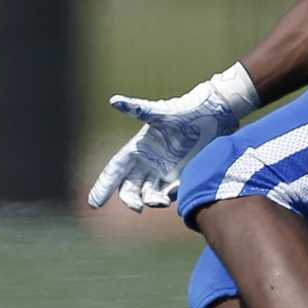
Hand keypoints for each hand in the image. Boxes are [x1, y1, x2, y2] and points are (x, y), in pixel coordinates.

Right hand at [86, 74, 250, 211]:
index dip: (103, 186)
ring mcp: (163, 171)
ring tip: (160, 200)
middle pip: (129, 187)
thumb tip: (115, 100)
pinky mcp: (181, 176)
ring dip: (151, 200)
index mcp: (136, 149)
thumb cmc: (183, 111)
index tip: (93, 204)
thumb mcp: (159, 112)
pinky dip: (169, 196)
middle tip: (136, 207)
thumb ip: (138, 110)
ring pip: (148, 193)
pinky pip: (170, 193)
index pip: (114, 171)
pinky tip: (174, 192)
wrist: (214, 115)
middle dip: (129, 199)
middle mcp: (147, 163)